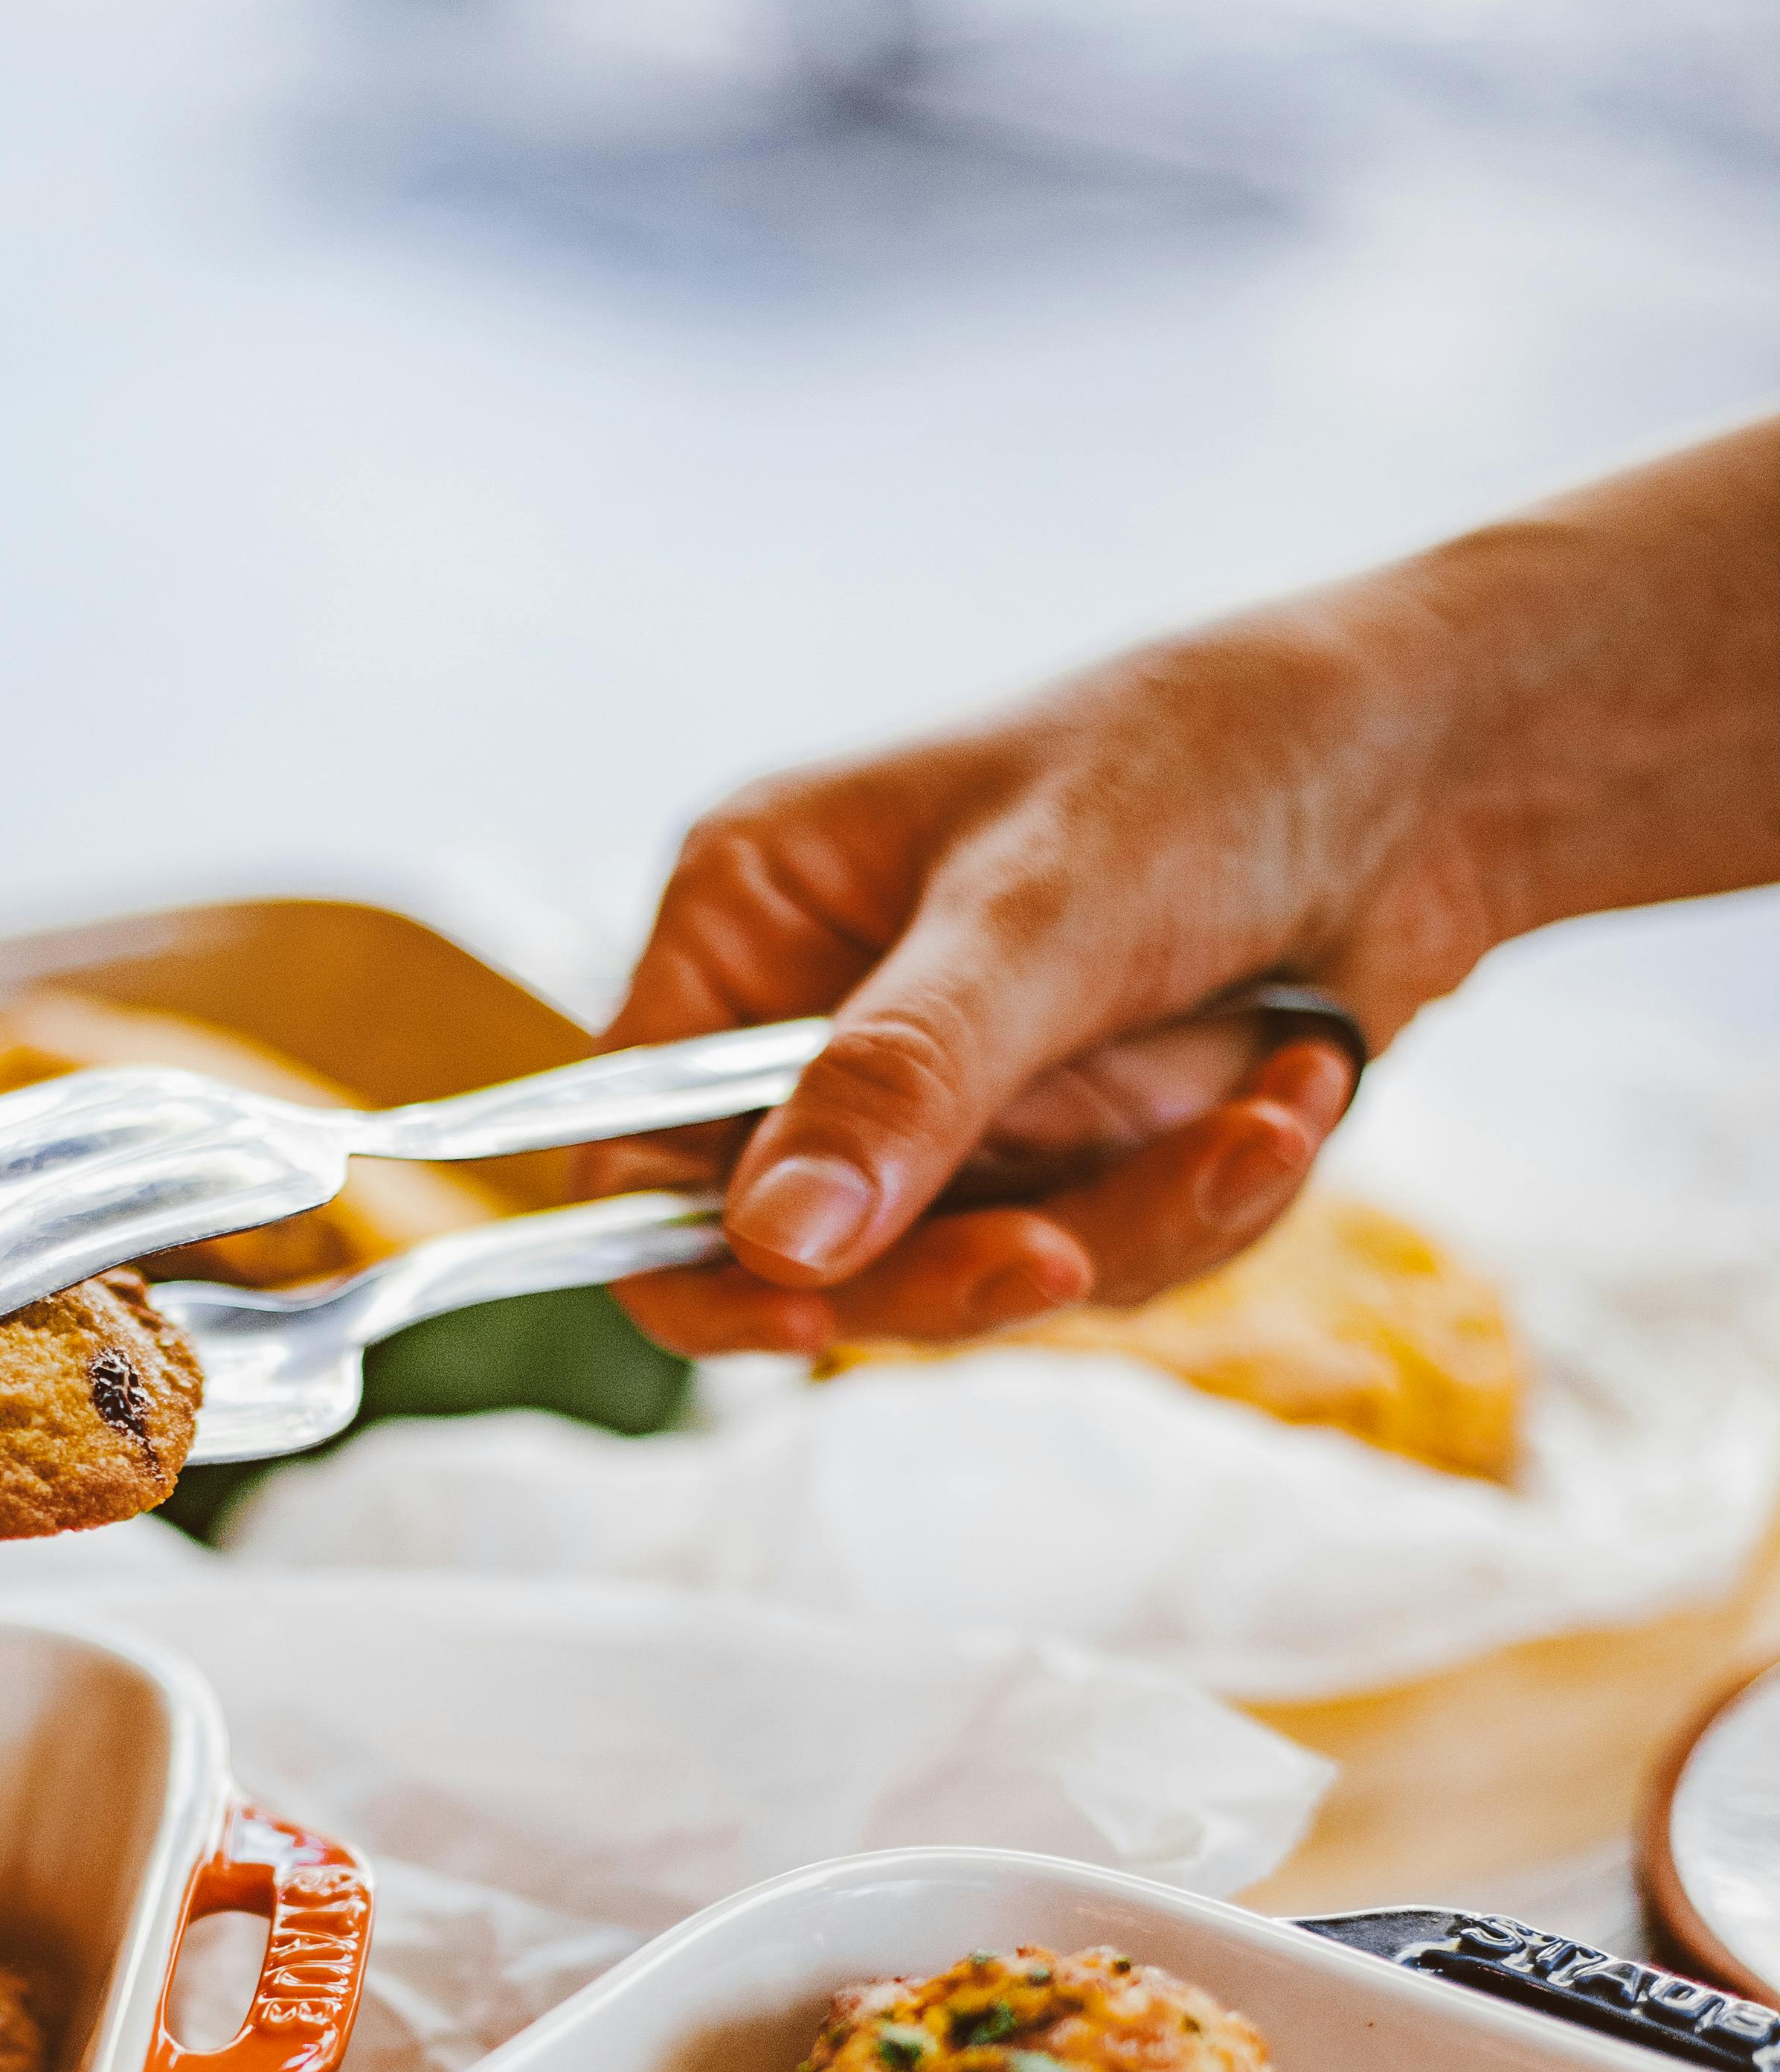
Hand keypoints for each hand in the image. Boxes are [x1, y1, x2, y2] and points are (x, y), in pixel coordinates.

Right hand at [583, 586, 1494, 1354]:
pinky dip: (1211, 1197)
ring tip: (1273, 1095)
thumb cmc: (1211, 760)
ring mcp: (955, 1107)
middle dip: (966, 1263)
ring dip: (1139, 1215)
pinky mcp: (1071, 1161)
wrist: (1439, 764)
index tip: (806, 1312)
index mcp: (752, 926)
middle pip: (810, 1258)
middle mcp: (827, 1028)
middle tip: (1070, 1250)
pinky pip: (1102, 1264)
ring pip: (978, 1280)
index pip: (632, 1151)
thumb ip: (902, 1079)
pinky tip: (1291, 1084)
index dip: (693, 1258)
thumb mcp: (1042, 911)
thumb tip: (773, 1241)